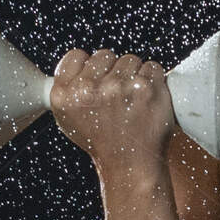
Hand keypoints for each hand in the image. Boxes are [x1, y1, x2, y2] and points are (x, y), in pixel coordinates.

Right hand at [50, 49, 175, 172]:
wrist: (130, 164)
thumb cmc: (102, 142)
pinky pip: (152, 67)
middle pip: (105, 54)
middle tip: (118, 94)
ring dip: (134, 75)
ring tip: (133, 99)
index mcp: (65, 95)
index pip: (76, 56)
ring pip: (130, 60)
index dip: (89, 65)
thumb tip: (77, 64)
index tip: (98, 77)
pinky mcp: (146, 88)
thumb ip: (68, 90)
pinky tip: (148, 98)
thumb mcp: (69, 120)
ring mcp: (119, 87)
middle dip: (113, 70)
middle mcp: (89, 89)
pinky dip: (154, 80)